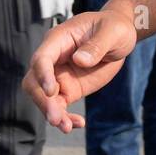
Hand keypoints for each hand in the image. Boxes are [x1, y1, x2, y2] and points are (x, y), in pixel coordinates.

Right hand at [23, 9, 138, 133]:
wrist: (120, 37)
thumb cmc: (114, 27)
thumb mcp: (112, 32)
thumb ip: (96, 45)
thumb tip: (79, 60)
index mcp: (58, 39)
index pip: (42, 58)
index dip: (42, 74)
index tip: (51, 90)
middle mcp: (53, 59)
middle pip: (34, 82)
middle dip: (42, 101)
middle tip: (56, 117)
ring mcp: (58, 76)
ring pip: (44, 98)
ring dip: (52, 113)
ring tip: (67, 127)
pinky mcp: (68, 89)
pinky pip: (59, 106)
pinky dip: (66, 117)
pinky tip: (78, 124)